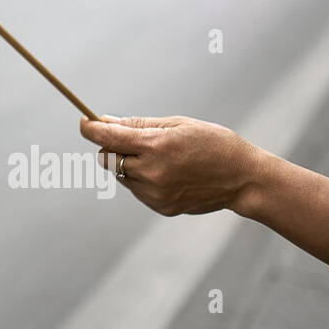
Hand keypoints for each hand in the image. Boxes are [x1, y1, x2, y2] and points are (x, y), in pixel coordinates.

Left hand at [79, 114, 264, 216]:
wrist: (243, 179)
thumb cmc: (212, 143)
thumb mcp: (176, 124)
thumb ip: (138, 125)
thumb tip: (104, 121)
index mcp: (156, 146)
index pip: (107, 138)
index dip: (90, 129)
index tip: (84, 123)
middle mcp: (152, 173)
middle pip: (108, 158)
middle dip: (111, 147)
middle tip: (130, 139)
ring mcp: (156, 194)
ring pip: (122, 175)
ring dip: (129, 164)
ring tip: (161, 157)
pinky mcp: (161, 207)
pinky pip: (137, 190)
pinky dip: (143, 179)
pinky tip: (169, 174)